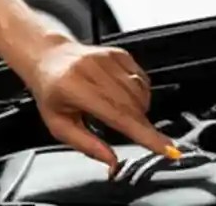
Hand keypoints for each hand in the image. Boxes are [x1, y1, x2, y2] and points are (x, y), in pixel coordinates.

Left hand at [25, 37, 176, 176]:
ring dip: (140, 110)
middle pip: (132, 105)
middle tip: (142, 138)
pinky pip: (142, 79)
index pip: (117, 115)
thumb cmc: (52, 93)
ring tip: (119, 114)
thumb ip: (86, 145)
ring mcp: (105, 58)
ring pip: (140, 92)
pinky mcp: (116, 53)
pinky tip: (124, 97)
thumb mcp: (59, 125)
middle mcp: (90, 69)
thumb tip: (112, 162)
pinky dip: (140, 93)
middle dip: (143, 127)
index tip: (167, 149)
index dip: (144, 134)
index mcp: (73, 87)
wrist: (48, 58)